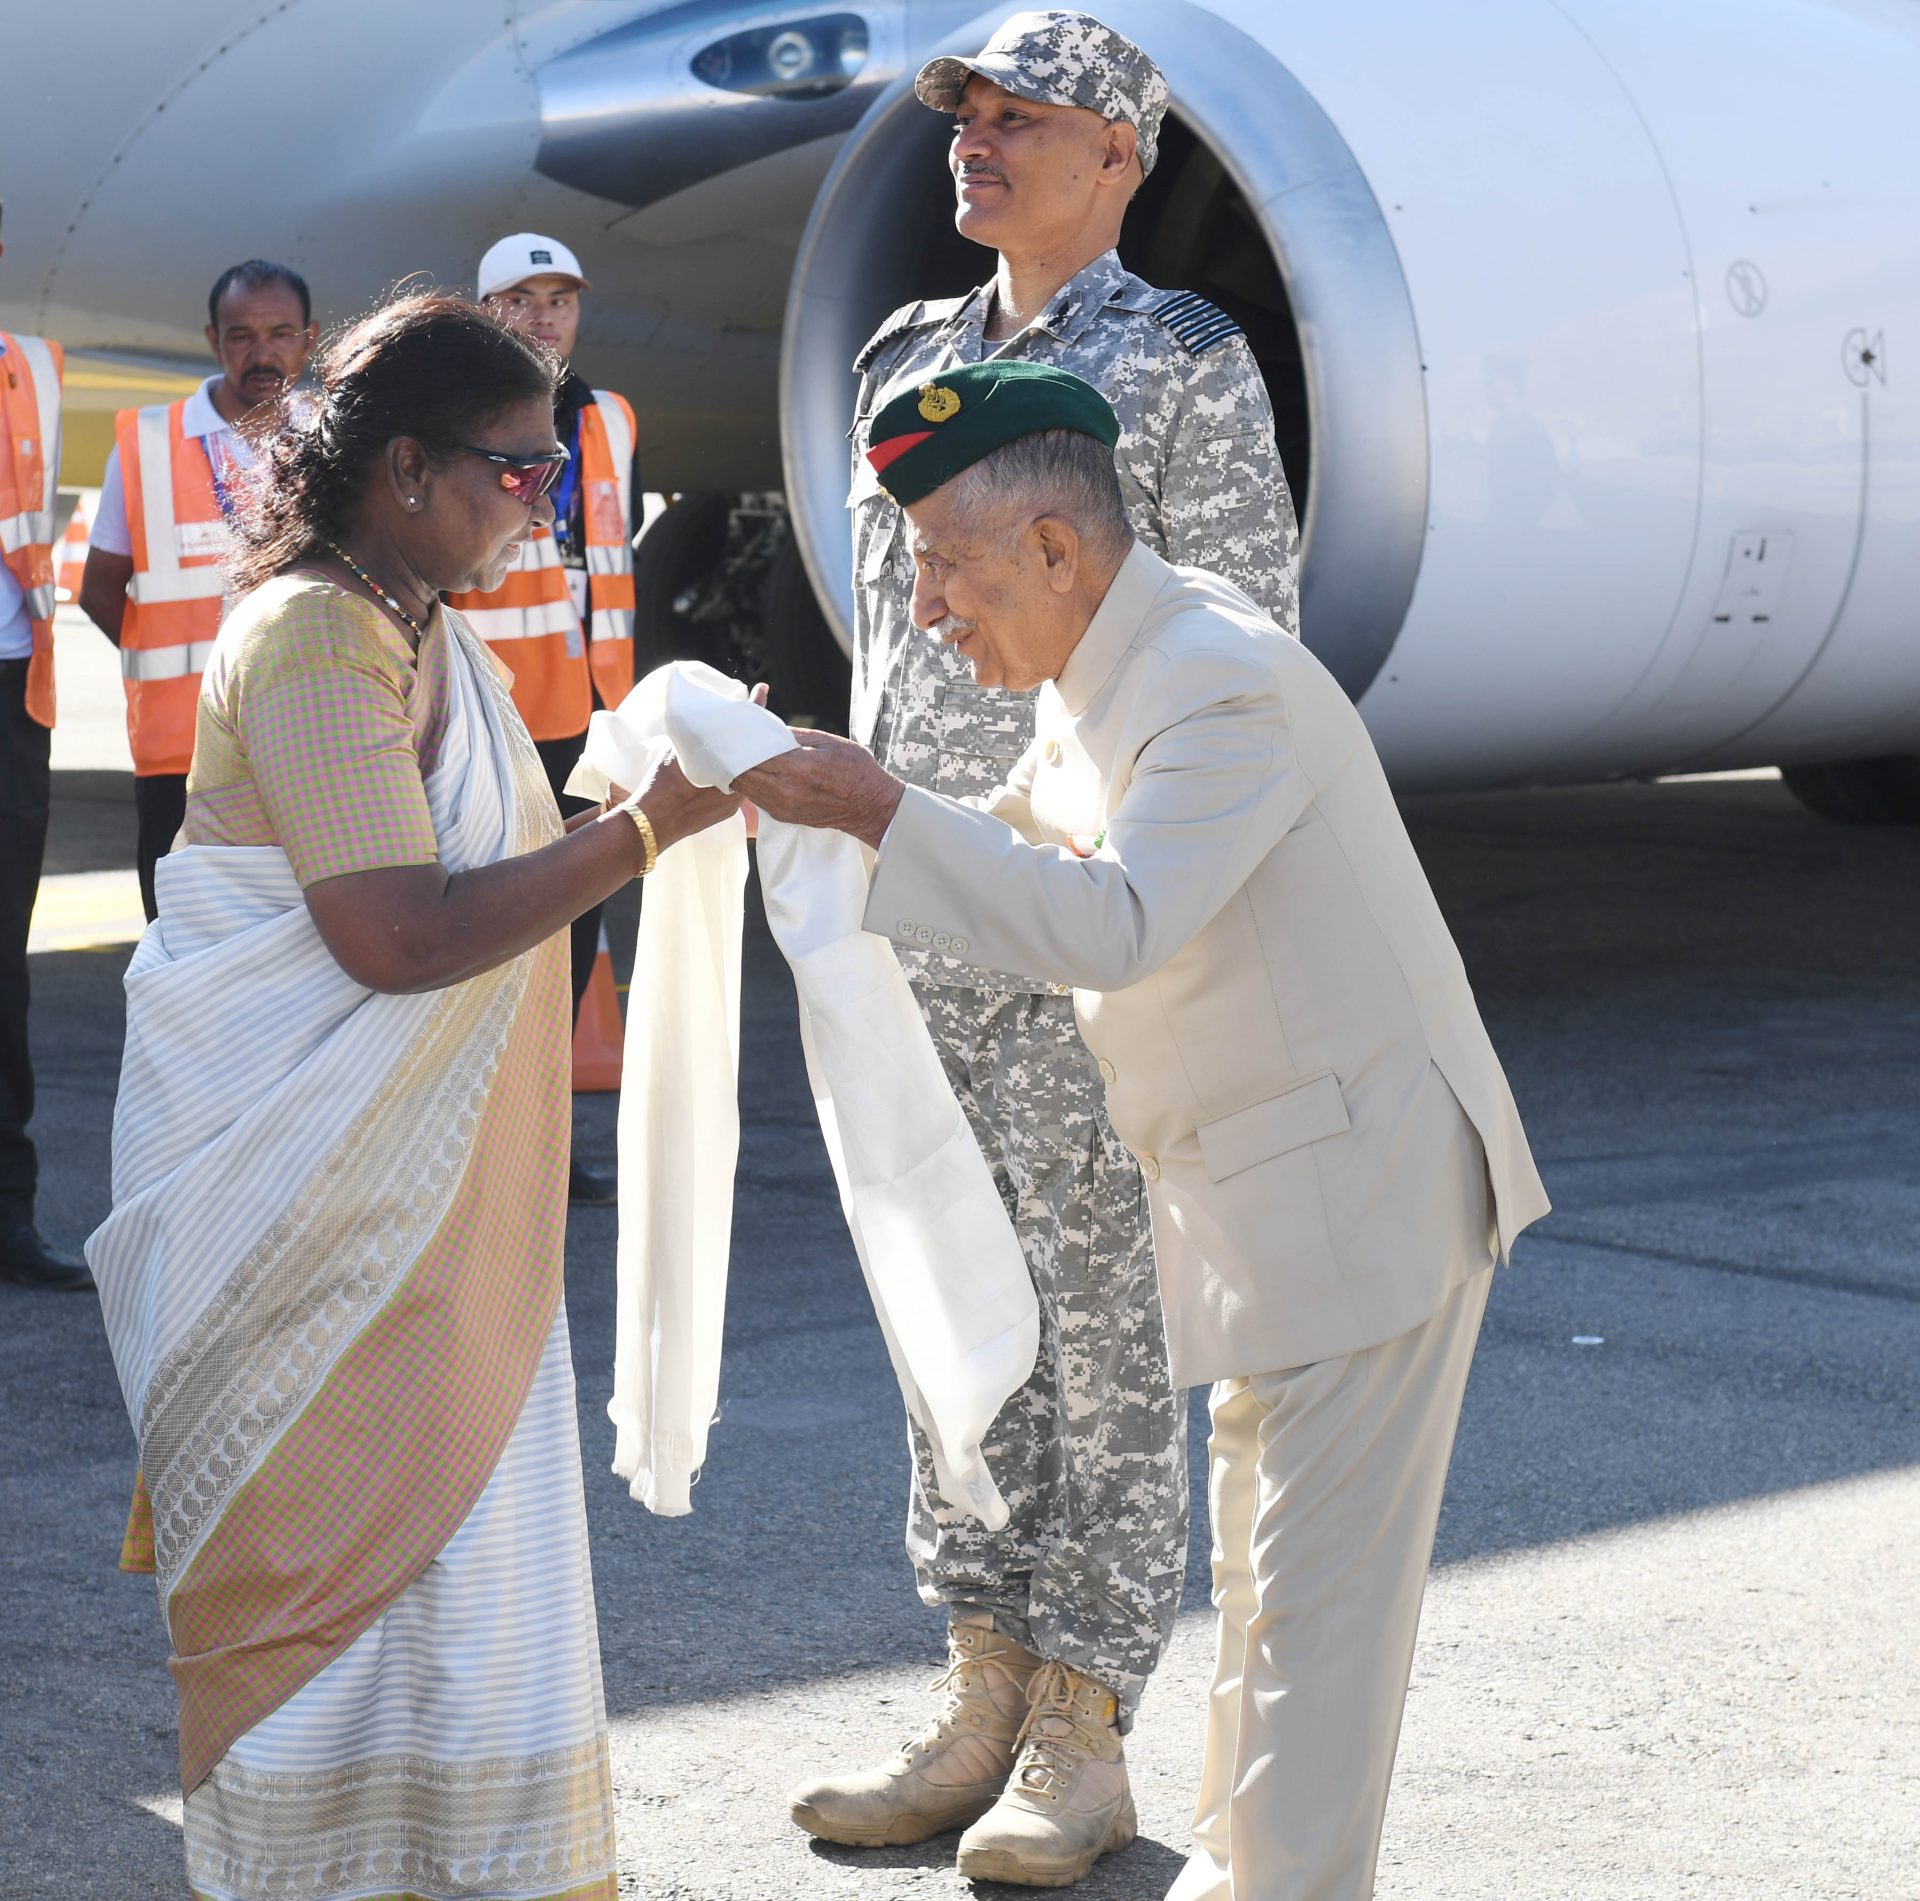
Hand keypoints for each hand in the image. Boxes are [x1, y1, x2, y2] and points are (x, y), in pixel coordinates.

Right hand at [611, 684, 770, 860]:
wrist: (654, 820)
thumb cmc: (662, 781)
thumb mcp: (677, 748)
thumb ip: (695, 736)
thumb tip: (701, 724)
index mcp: (729, 761)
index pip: (748, 728)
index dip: (755, 706)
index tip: (762, 690)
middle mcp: (740, 781)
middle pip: (748, 754)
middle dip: (743, 740)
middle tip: (740, 723)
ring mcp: (736, 800)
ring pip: (743, 774)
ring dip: (735, 763)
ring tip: (720, 753)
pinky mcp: (729, 813)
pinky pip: (734, 792)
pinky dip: (727, 782)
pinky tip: (709, 779)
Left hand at [735, 730, 904, 849]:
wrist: (870, 806)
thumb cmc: (855, 770)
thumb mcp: (827, 742)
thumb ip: (793, 736)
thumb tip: (768, 728)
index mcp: (796, 768)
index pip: (752, 754)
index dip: (739, 742)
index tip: (732, 731)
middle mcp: (785, 791)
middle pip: (743, 773)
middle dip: (734, 757)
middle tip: (727, 741)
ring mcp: (783, 807)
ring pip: (746, 788)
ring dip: (739, 772)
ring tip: (735, 755)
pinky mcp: (784, 816)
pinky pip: (757, 798)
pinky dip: (751, 784)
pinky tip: (751, 771)